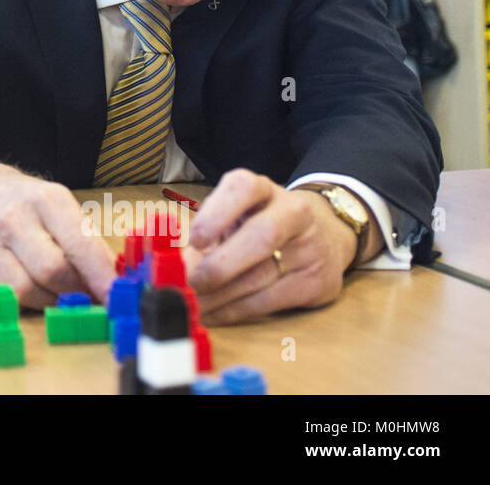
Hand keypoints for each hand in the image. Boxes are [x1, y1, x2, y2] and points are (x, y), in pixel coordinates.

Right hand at [0, 158, 116, 308]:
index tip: (116, 299)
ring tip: (53, 291)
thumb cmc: (28, 204)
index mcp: (46, 200)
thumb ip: (88, 242)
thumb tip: (114, 283)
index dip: (101, 277)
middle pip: (52, 271)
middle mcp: (13, 219)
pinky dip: (11, 307)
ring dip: (47, 301)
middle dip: (74, 291)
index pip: (80, 245)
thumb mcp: (62, 207)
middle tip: (81, 293)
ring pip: (25, 291)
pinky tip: (23, 294)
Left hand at [185, 169, 357, 324]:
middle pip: (260, 236)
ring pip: (261, 276)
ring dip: (220, 296)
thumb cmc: (263, 222)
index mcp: (263, 189)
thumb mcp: (237, 214)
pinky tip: (213, 314)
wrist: (328, 234)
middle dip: (220, 264)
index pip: (242, 188)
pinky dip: (234, 311)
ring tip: (193, 304)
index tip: (196, 239)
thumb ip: (209, 232)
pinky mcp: (316, 283)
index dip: (216, 214)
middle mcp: (293, 213)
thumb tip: (175, 265)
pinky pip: (268, 302)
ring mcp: (310, 248)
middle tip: (191, 282)